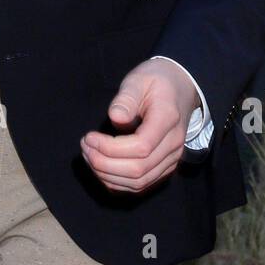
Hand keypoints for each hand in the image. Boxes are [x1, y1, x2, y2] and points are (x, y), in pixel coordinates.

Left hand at [80, 57, 198, 193]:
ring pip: (138, 182)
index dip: (110, 148)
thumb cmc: (156, 82)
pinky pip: (140, 184)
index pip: (141, 147)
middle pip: (138, 169)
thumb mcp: (139, 80)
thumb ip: (127, 98)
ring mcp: (171, 159)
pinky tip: (101, 167)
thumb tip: (115, 117)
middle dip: (104, 163)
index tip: (89, 137)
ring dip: (108, 174)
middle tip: (85, 146)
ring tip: (89, 155)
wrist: (180, 88)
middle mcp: (174, 144)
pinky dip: (117, 181)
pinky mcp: (164, 167)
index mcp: (168, 120)